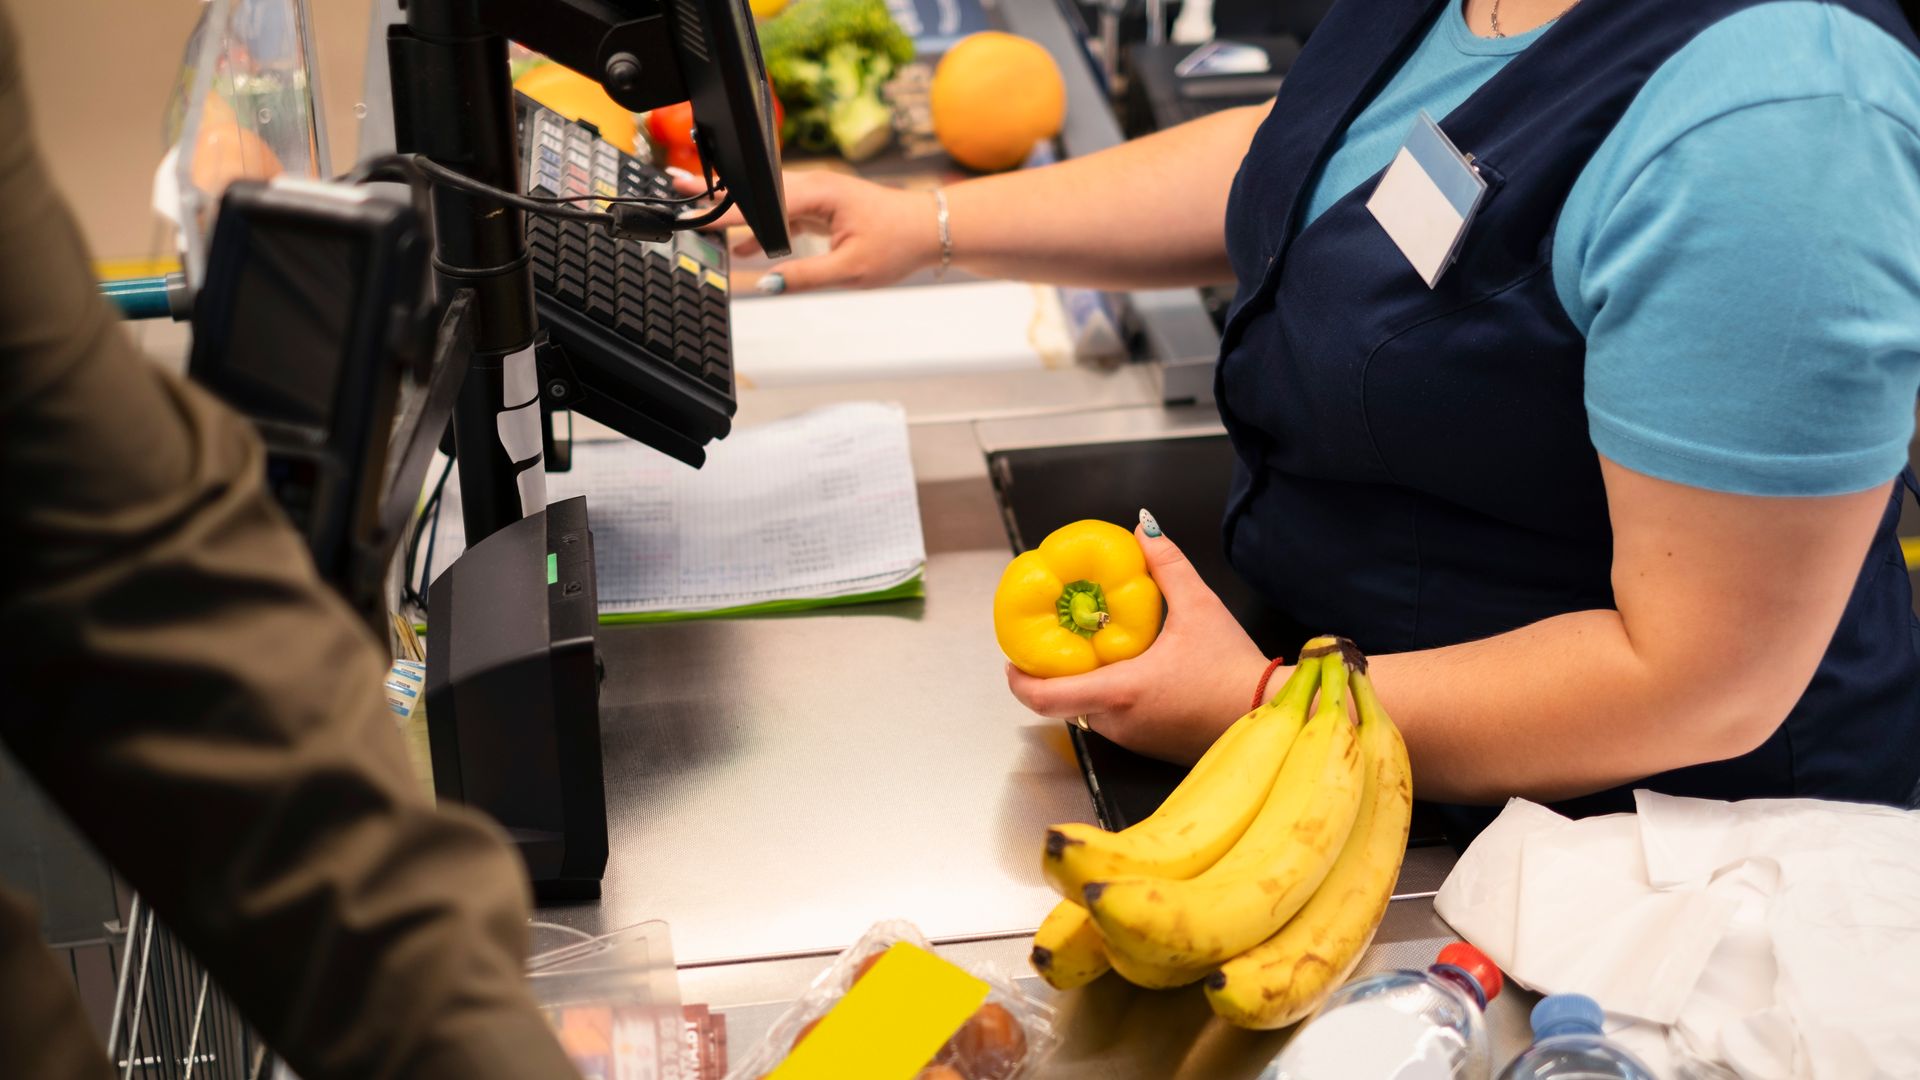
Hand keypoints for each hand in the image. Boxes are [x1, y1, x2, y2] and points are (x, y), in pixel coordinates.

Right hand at [693, 169, 940, 293]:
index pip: (760, 203)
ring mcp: (816, 193)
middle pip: (754, 189)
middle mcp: (813, 185)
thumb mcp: (849, 270)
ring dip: (735, 208)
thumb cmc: (897, 244)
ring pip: (766, 199)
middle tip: (676, 186)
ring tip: (696, 211)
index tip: (694, 214)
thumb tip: (766, 284)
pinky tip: (742, 245)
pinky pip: (781, 210)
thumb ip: (803, 276)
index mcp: (818, 194)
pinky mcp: (821, 203)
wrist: (929, 229)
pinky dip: (760, 223)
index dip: (723, 212)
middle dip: (715, 191)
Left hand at [1005, 517, 1273, 763]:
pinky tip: (1131, 668)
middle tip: (1059, 637)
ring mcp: (1132, 739)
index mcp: (1120, 692)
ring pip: (1091, 710)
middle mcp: (1118, 723)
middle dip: (1058, 670)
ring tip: (1098, 646)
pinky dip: (1112, 695)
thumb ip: (1166, 565)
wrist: (1269, 716)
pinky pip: (1115, 719)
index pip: (1044, 697)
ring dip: (1088, 681)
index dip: (1019, 679)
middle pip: (1066, 700)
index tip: (1013, 657)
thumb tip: (1143, 527)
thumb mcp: (1199, 607)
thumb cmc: (1234, 669)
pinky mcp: (1147, 745)